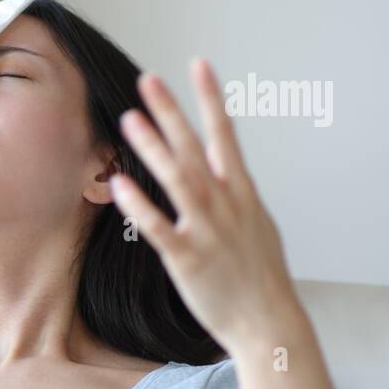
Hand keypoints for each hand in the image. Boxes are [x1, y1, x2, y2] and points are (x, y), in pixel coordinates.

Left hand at [108, 59, 303, 353]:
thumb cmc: (260, 275)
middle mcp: (226, 205)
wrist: (270, 323)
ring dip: (154, 147)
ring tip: (130, 118)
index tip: (199, 64)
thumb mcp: (257, 222)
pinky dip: (140, 205)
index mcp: (243, 193)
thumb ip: (235, 187)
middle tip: (149, 80)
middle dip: (173, 112)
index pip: (226, 135)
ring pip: (178, 180)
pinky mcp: (189, 258)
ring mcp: (208, 230)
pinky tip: (119, 184)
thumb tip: (220, 156)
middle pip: (196, 149)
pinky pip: (160, 227)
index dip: (211, 99)